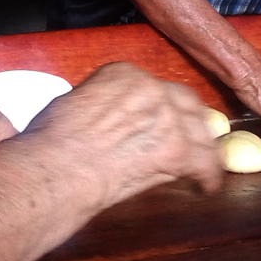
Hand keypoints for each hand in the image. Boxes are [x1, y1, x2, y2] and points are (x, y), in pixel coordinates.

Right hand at [24, 62, 221, 210]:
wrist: (60, 167)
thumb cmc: (54, 141)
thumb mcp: (73, 103)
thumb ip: (101, 103)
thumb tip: (104, 119)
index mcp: (123, 73)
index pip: (151, 86)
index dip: (156, 106)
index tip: (153, 120)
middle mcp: (151, 88)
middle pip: (184, 102)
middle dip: (186, 120)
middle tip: (184, 137)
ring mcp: (169, 119)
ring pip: (201, 131)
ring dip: (202, 147)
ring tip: (200, 162)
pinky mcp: (178, 151)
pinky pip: (206, 163)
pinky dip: (207, 177)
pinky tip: (204, 186)